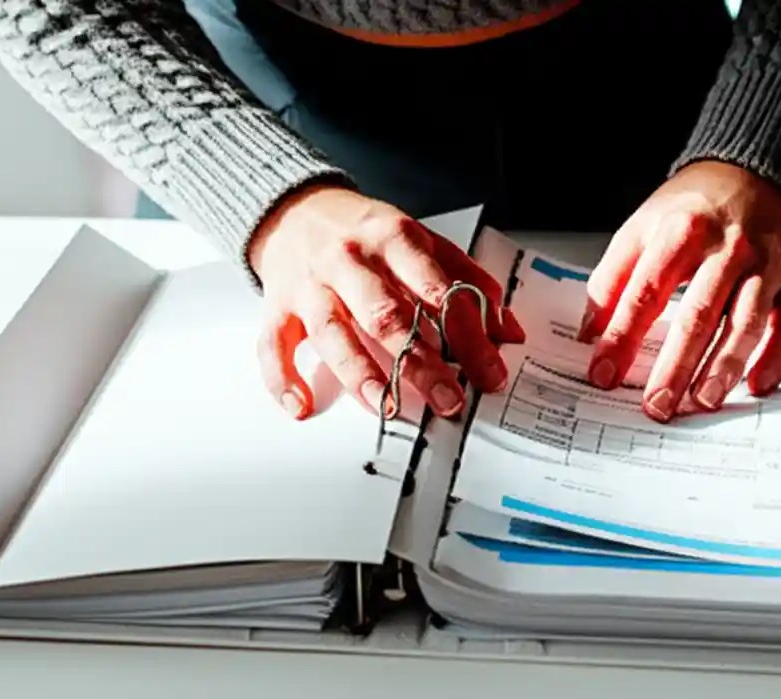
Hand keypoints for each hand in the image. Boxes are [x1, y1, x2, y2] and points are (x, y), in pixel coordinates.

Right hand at [248, 185, 524, 419]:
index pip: (436, 290)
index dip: (467, 334)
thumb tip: (506, 329)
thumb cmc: (364, 232)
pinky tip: (301, 405)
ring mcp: (309, 284)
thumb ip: (466, 279)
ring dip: (360, 373)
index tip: (489, 371)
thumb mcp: (421, 239)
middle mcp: (349, 260)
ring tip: (386, 406)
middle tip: (448, 399)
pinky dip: (283, 378)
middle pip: (386, 315)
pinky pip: (274, 345)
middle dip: (420, 362)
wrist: (294, 209)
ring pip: (333, 331)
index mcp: (393, 238)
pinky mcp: (278, 306)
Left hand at [581, 161, 780, 422]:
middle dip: (676, 365)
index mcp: (682, 233)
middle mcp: (727, 248)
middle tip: (656, 405)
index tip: (604, 373)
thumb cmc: (693, 209)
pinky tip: (759, 384)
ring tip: (703, 401)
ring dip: (725, 366)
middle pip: (699, 314)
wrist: (753, 173)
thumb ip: (612, 279)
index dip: (622, 336)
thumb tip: (590, 333)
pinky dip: (777, 356)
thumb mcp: (641, 229)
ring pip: (747, 321)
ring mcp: (765, 265)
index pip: (646, 292)